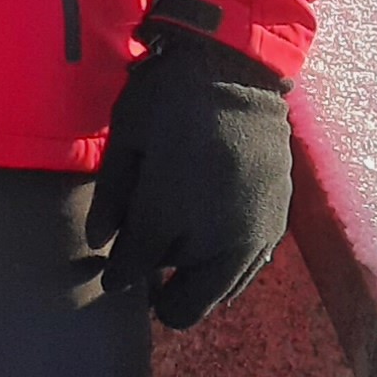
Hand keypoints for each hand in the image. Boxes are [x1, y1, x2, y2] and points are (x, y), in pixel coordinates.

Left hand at [88, 27, 294, 326]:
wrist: (236, 72)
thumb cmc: (169, 100)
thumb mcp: (126, 139)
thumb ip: (111, 198)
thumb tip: (100, 243)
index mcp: (165, 215)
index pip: (134, 270)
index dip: (119, 278)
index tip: (111, 279)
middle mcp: (212, 238)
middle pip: (184, 304)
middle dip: (160, 298)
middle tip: (147, 277)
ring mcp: (251, 237)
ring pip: (219, 294)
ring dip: (195, 286)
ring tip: (176, 263)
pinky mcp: (276, 226)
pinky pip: (248, 271)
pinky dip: (225, 269)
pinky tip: (208, 248)